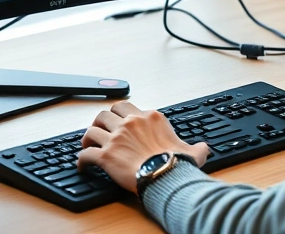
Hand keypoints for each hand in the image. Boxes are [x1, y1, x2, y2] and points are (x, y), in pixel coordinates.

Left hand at [78, 101, 208, 193]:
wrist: (167, 177)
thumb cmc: (179, 164)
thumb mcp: (194, 151)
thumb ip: (197, 147)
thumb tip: (203, 148)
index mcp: (150, 118)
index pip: (129, 108)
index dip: (122, 117)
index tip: (121, 125)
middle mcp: (131, 123)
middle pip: (107, 113)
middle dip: (100, 120)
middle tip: (100, 129)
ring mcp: (117, 138)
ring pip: (92, 130)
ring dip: (87, 137)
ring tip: (86, 144)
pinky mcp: (106, 155)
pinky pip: (86, 154)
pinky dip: (82, 160)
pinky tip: (82, 166)